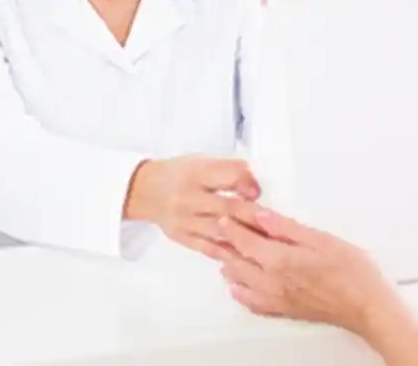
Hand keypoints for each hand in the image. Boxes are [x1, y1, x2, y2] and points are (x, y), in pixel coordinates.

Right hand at [124, 156, 260, 259]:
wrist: (144, 190)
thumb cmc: (179, 173)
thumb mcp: (200, 161)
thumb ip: (227, 169)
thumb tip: (255, 185)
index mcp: (196, 172)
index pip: (228, 177)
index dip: (247, 184)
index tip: (257, 192)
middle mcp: (189, 197)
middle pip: (228, 208)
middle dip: (254, 216)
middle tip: (273, 223)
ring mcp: (184, 220)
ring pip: (221, 231)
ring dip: (245, 238)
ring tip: (265, 243)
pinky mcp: (182, 237)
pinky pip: (208, 248)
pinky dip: (228, 254)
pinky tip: (244, 257)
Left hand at [216, 202, 394, 334]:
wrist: (367, 306)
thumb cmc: (352, 273)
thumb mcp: (322, 239)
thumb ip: (288, 228)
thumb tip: (262, 216)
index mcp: (280, 261)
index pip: (244, 241)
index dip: (231, 227)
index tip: (223, 217)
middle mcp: (272, 283)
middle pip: (236, 262)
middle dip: (226, 245)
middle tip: (221, 232)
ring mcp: (276, 299)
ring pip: (239, 283)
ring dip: (230, 266)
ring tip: (226, 253)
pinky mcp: (283, 311)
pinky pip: (251, 304)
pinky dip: (240, 292)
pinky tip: (239, 286)